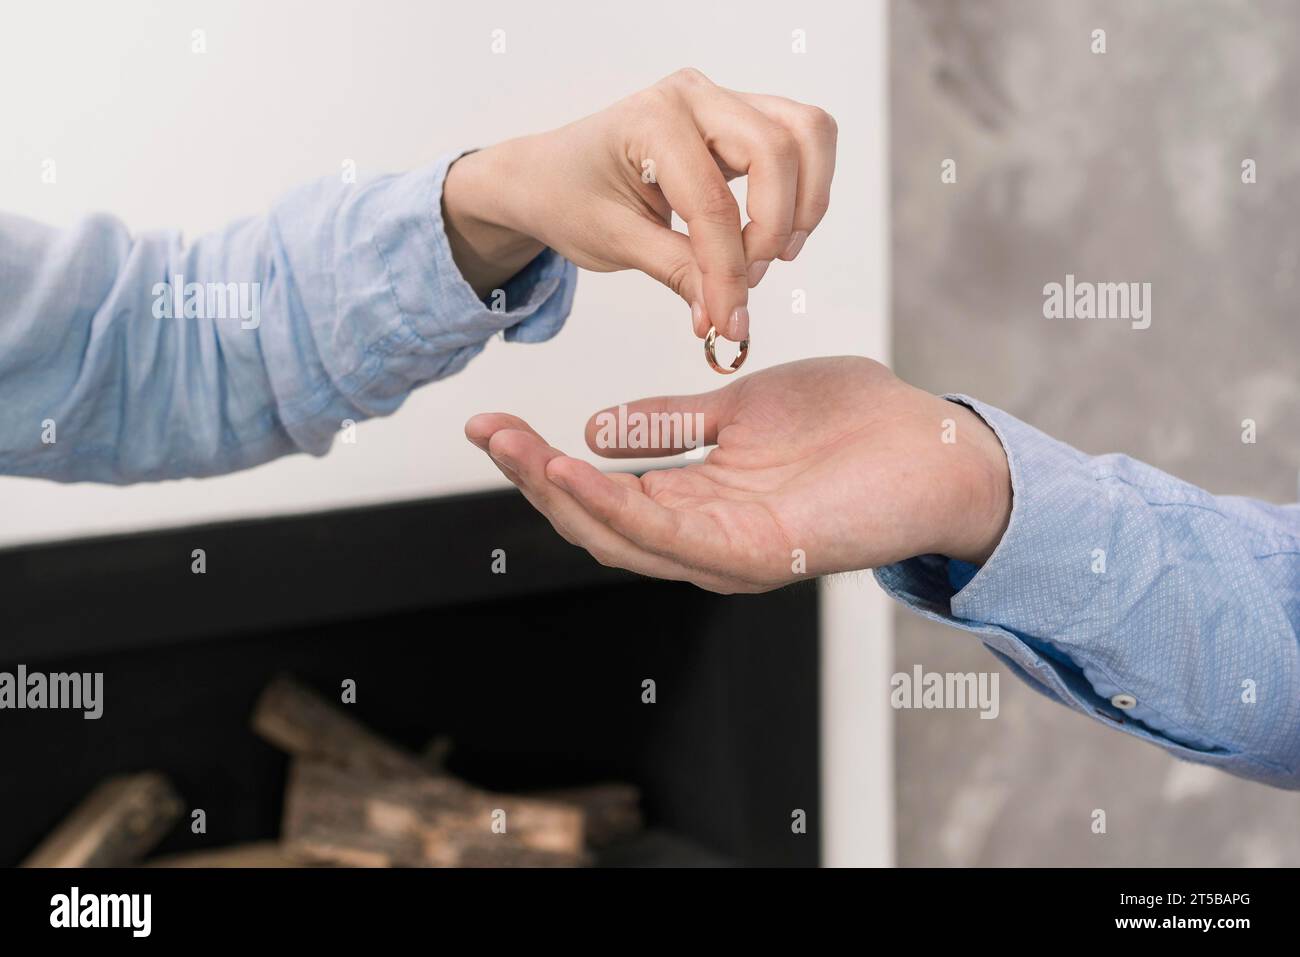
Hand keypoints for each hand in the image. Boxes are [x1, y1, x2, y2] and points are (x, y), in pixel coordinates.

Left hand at [441, 68, 836, 341]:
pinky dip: (804, 186)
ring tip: (772, 253)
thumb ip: (677, 274)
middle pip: (777, 151)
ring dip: (805, 200)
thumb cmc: (569, 197)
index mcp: (651, 121)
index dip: (728, 270)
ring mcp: (721, 100)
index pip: (714, 202)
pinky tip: (773, 230)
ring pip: (805, 134)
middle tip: (747, 280)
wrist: (548, 173)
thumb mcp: (614, 243)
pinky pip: (799, 139)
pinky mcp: (739, 117)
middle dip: (773, 228)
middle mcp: (693, 97)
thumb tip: (725, 316)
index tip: (728, 320)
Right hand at [465, 357, 1011, 593]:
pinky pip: (670, 537)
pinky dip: (615, 506)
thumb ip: (671, 422)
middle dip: (533, 477)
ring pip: (621, 535)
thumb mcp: (740, 409)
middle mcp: (702, 535)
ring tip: (513, 448)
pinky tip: (573, 470)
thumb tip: (594, 427)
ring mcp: (726, 552)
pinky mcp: (756, 555)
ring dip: (560, 492)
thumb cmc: (851, 424)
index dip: (543, 460)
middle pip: (596, 520)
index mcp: (696, 500)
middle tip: (484, 430)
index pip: (601, 489)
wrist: (936, 444)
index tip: (493, 422)